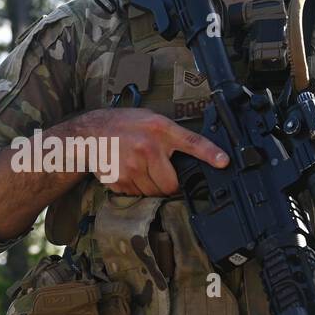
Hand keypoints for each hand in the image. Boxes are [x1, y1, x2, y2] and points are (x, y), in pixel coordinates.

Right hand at [78, 107, 229, 195]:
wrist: (90, 133)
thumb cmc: (123, 125)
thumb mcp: (151, 120)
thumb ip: (171, 136)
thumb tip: (195, 156)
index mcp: (159, 130)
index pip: (191, 143)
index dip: (210, 153)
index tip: (224, 162)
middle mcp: (147, 148)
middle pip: (171, 185)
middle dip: (168, 184)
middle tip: (158, 172)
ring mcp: (132, 167)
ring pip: (154, 193)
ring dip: (151, 187)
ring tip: (139, 168)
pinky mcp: (119, 180)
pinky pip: (137, 194)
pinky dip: (135, 188)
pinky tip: (127, 171)